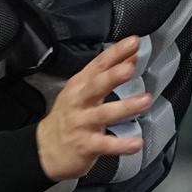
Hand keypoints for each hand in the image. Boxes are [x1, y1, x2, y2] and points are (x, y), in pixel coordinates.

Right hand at [36, 37, 149, 180]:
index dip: (116, 53)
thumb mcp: (84, 91)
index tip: (133, 42)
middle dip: (113, 76)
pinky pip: (104, 144)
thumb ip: (108, 74)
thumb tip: (131, 57)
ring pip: (103, 114)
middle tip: (130, 68)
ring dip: (125, 107)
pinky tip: (135, 143)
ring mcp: (81, 123)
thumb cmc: (69, 116)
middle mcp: (79, 102)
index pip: (98, 65)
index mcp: (80, 85)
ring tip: (145, 101)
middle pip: (96, 86)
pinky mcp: (85, 145)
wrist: (45, 149)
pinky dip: (120, 144)